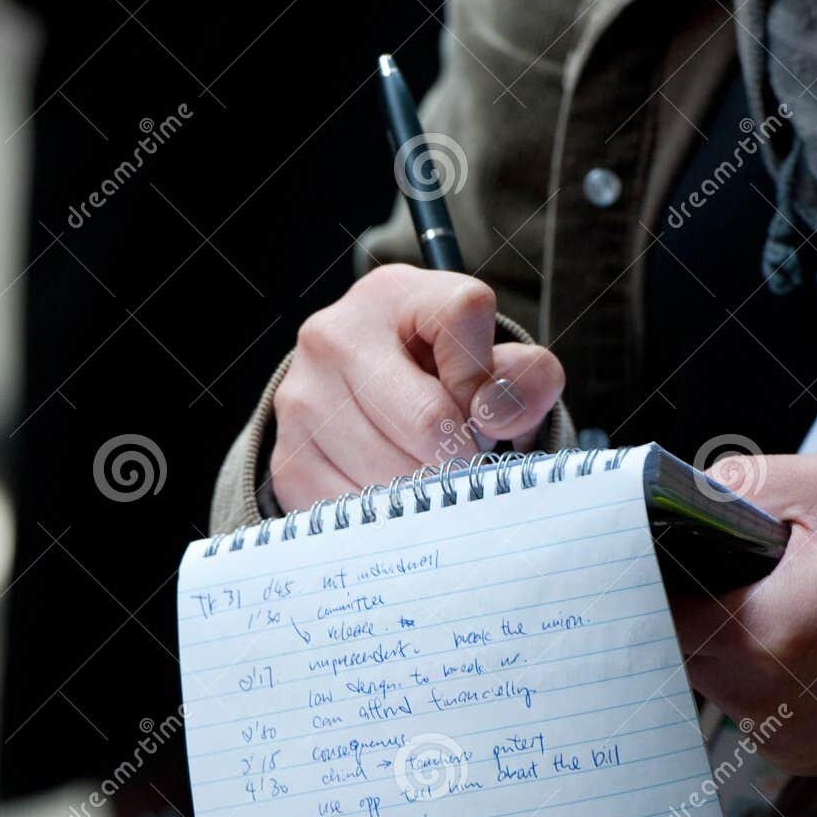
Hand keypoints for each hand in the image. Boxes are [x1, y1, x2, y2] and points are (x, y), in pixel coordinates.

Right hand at [269, 264, 564, 508]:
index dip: (493, 377)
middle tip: (464, 456)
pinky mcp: (289, 463)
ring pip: (396, 477)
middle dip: (465, 455)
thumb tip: (499, 414)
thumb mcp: (497, 363)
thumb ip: (526, 378)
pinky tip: (401, 499)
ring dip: (432, 494)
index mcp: (392, 294)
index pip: (463, 316)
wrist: (371, 409)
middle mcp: (333, 336)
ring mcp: (302, 400)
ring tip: (430, 473)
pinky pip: (362, 514)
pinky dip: (396, 521)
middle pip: (430, 423)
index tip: (486, 405)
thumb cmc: (444, 382)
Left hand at [670, 452, 816, 775]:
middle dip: (699, 599)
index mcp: (766, 635)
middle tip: (743, 564)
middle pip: (679, 643)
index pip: (656, 608)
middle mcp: (764, 703)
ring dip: (732, 635)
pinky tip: (811, 640)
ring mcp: (783, 739)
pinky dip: (766, 669)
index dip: (652, 570)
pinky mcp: (801, 754)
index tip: (662, 545)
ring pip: (714, 675)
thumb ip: (743, 486)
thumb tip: (681, 496)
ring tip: (787, 598)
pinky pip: (753, 704)